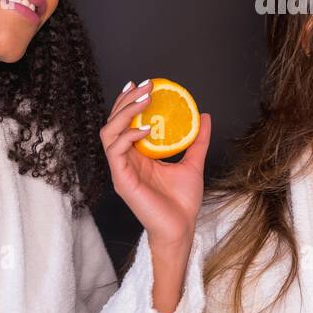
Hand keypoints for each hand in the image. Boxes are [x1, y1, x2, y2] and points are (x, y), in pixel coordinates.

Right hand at [100, 80, 211, 252]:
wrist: (182, 228)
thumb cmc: (183, 202)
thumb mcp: (193, 163)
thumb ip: (197, 140)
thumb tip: (204, 116)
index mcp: (138, 155)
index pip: (126, 122)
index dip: (130, 101)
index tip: (145, 84)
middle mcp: (126, 160)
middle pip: (114, 122)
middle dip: (126, 100)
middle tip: (145, 85)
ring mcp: (121, 169)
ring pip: (109, 133)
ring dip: (125, 113)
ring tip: (145, 100)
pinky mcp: (122, 180)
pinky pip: (115, 151)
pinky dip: (128, 135)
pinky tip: (145, 129)